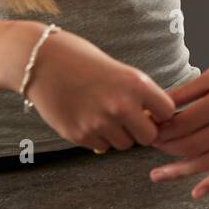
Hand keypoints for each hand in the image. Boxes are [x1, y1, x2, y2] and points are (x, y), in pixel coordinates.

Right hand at [22, 28, 174, 151]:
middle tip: (129, 120)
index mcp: (136, 84)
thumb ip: (139, 97)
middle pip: (148, 137)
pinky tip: (86, 118)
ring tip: (102, 115)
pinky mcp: (79, 135)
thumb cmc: (84, 62)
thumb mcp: (121, 72)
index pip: (167, 113)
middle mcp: (121, 105)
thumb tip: (155, 124)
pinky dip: (97, 138)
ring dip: (118, 135)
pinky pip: (101, 147)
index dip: (160, 114)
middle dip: (142, 131)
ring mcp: (99, 122)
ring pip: (124, 144)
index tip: (150, 110)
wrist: (41, 61)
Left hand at [149, 37, 208, 198]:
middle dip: (167, 148)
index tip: (150, 130)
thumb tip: (156, 110)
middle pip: (192, 145)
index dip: (162, 130)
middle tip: (152, 146)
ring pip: (208, 161)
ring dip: (180, 169)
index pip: (182, 124)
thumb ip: (186, 93)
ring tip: (158, 174)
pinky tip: (195, 193)